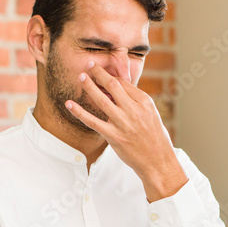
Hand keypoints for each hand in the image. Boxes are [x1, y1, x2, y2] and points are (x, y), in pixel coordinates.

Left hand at [65, 62, 187, 201]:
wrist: (158, 161)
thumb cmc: (154, 137)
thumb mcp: (151, 114)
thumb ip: (135, 100)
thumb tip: (118, 87)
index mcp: (145, 102)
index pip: (124, 83)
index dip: (110, 75)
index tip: (100, 72)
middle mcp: (134, 110)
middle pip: (112, 86)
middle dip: (99, 73)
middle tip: (89, 65)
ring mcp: (123, 123)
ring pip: (101, 100)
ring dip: (89, 86)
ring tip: (81, 77)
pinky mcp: (114, 136)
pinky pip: (93, 122)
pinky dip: (79, 112)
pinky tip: (69, 104)